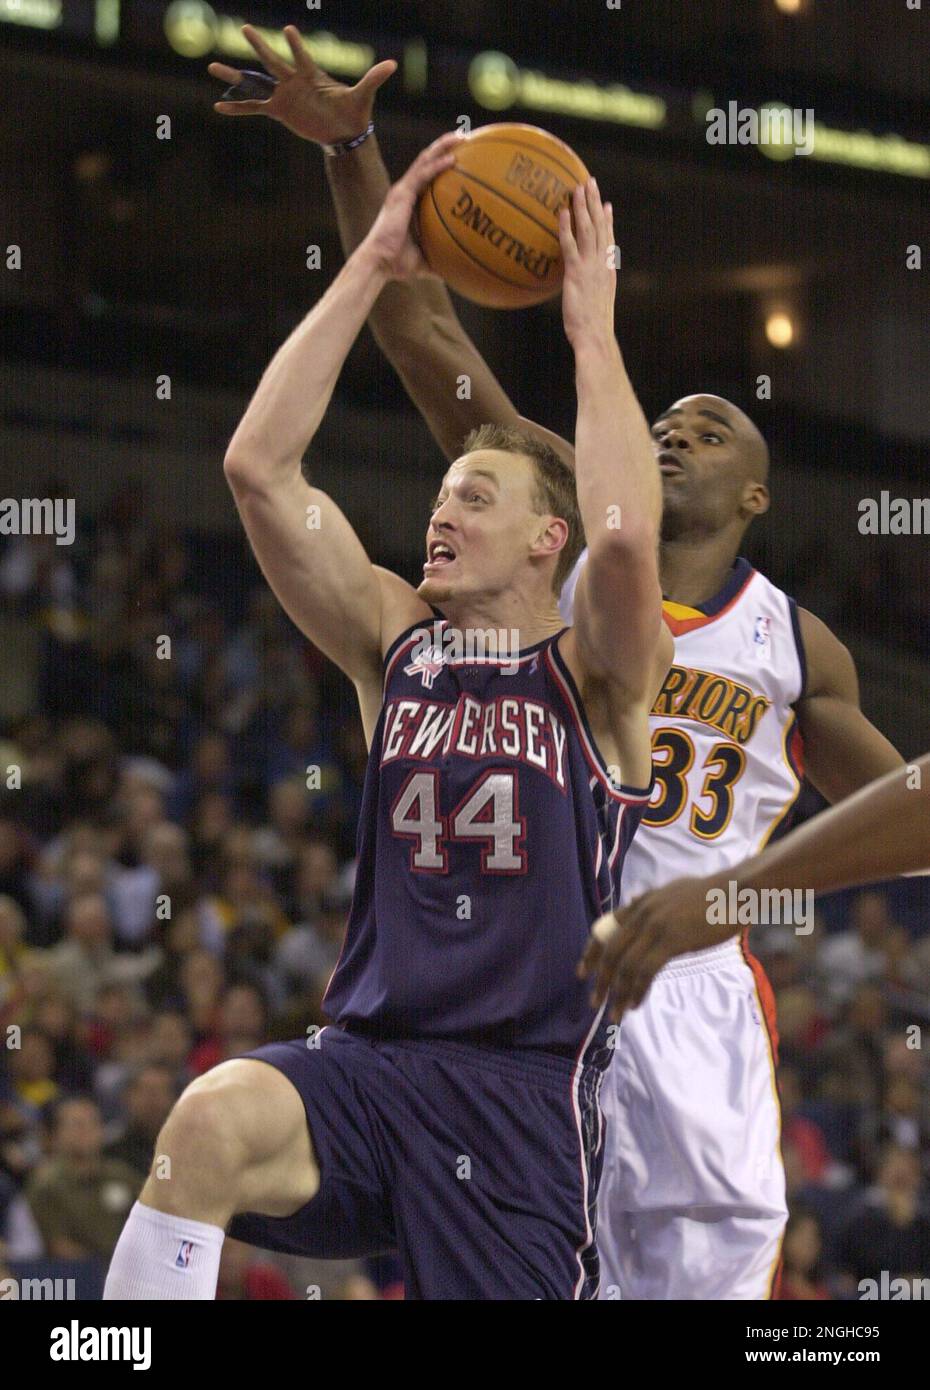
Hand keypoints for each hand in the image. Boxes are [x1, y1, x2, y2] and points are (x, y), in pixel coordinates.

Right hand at [209, 24, 395, 144]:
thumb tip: (394, 65)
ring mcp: (284, 95)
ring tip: (211, 66)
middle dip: (259, 46)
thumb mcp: (363, 95)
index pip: (302, 56)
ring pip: (255, 82)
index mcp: (312, 74)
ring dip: (235, 76)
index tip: (289, 30)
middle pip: (272, 61)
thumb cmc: (354, 111)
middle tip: (244, 28)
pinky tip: (218, 107)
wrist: (345, 132)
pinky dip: (237, 108)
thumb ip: (374, 78)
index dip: (297, 45)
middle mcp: (294, 81)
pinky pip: (253, 108)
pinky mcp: (279, 111)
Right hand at [361, 131, 463, 280]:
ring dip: (443, 146)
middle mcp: (405, 191)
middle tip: (466, 137)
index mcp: (409, 202)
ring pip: (425, 160)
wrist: (379, 263)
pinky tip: (453, 159)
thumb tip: (457, 270)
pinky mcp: (401, 194)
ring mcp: (402, 190)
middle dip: (445, 146)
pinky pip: (422, 174)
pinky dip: (437, 165)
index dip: (442, 162)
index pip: (428, 176)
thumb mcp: (425, 261)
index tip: (462, 155)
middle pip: (427, 161)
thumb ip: (440, 260)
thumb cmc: (398, 264)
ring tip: (462, 137)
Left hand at [558, 178, 616, 347]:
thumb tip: (582, 294)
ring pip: (588, 229)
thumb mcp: (595, 308)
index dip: (607, 221)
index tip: (606, 204)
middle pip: (600, 227)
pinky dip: (567, 226)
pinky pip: (570, 245)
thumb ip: (590, 294)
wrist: (595, 338)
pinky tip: (562, 211)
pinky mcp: (577, 273)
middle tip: (590, 182)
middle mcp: (603, 265)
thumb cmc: (592, 331)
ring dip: (583, 206)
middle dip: (595, 203)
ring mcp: (591, 267)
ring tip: (577, 187)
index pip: (609, 240)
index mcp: (608, 272)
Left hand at [577, 874, 732, 1020]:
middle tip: (594, 1002)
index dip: (591, 953)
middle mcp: (642, 913)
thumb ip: (651, 901)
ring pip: (626, 965)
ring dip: (617, 993)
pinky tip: (635, 1003)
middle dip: (600, 980)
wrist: (735, 892)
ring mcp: (655, 926)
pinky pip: (646, 971)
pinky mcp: (672, 940)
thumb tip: (635, 901)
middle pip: (610, 951)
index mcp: (640, 903)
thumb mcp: (672, 892)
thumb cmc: (710, 895)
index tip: (582, 972)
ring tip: (615, 1013)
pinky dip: (637, 990)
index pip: (604, 929)